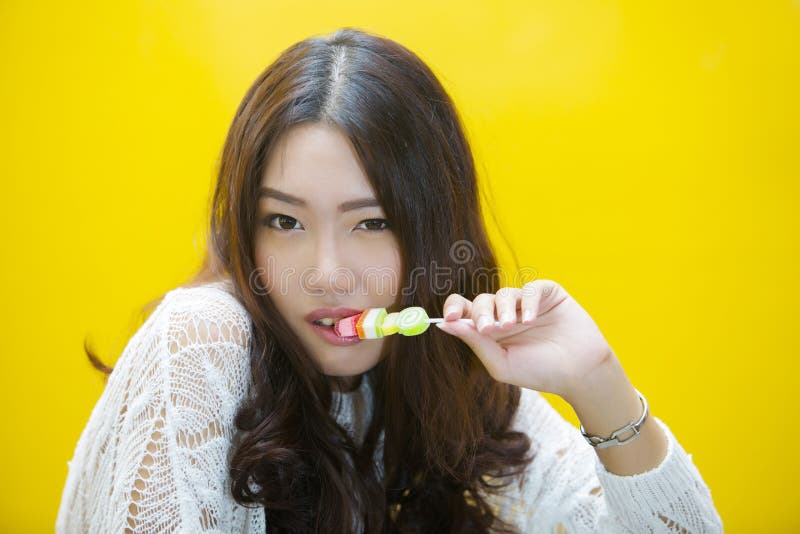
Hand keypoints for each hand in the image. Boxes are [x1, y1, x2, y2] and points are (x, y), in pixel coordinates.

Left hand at [435, 279, 615, 400]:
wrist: (580, 372)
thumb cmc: (541, 372)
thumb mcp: (502, 364)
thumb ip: (475, 342)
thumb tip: (444, 325)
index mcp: (490, 331)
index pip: (464, 310)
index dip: (453, 308)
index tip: (450, 317)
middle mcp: (506, 314)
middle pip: (482, 301)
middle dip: (481, 313)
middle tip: (489, 328)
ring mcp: (527, 303)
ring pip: (504, 293)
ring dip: (504, 308)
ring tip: (512, 326)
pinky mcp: (548, 294)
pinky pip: (531, 288)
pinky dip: (528, 301)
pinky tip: (532, 319)